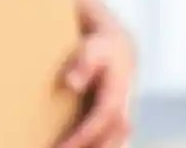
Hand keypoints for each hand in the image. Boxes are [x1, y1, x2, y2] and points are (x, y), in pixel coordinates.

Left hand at [55, 17, 136, 147]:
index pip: (101, 120)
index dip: (82, 136)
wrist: (119, 48)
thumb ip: (83, 63)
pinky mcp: (117, 124)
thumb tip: (71, 83)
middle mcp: (124, 111)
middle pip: (110, 139)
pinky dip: (96, 146)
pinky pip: (110, 141)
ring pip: (114, 143)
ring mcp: (123, 119)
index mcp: (117, 94)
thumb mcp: (92, 49)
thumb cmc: (100, 48)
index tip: (61, 147)